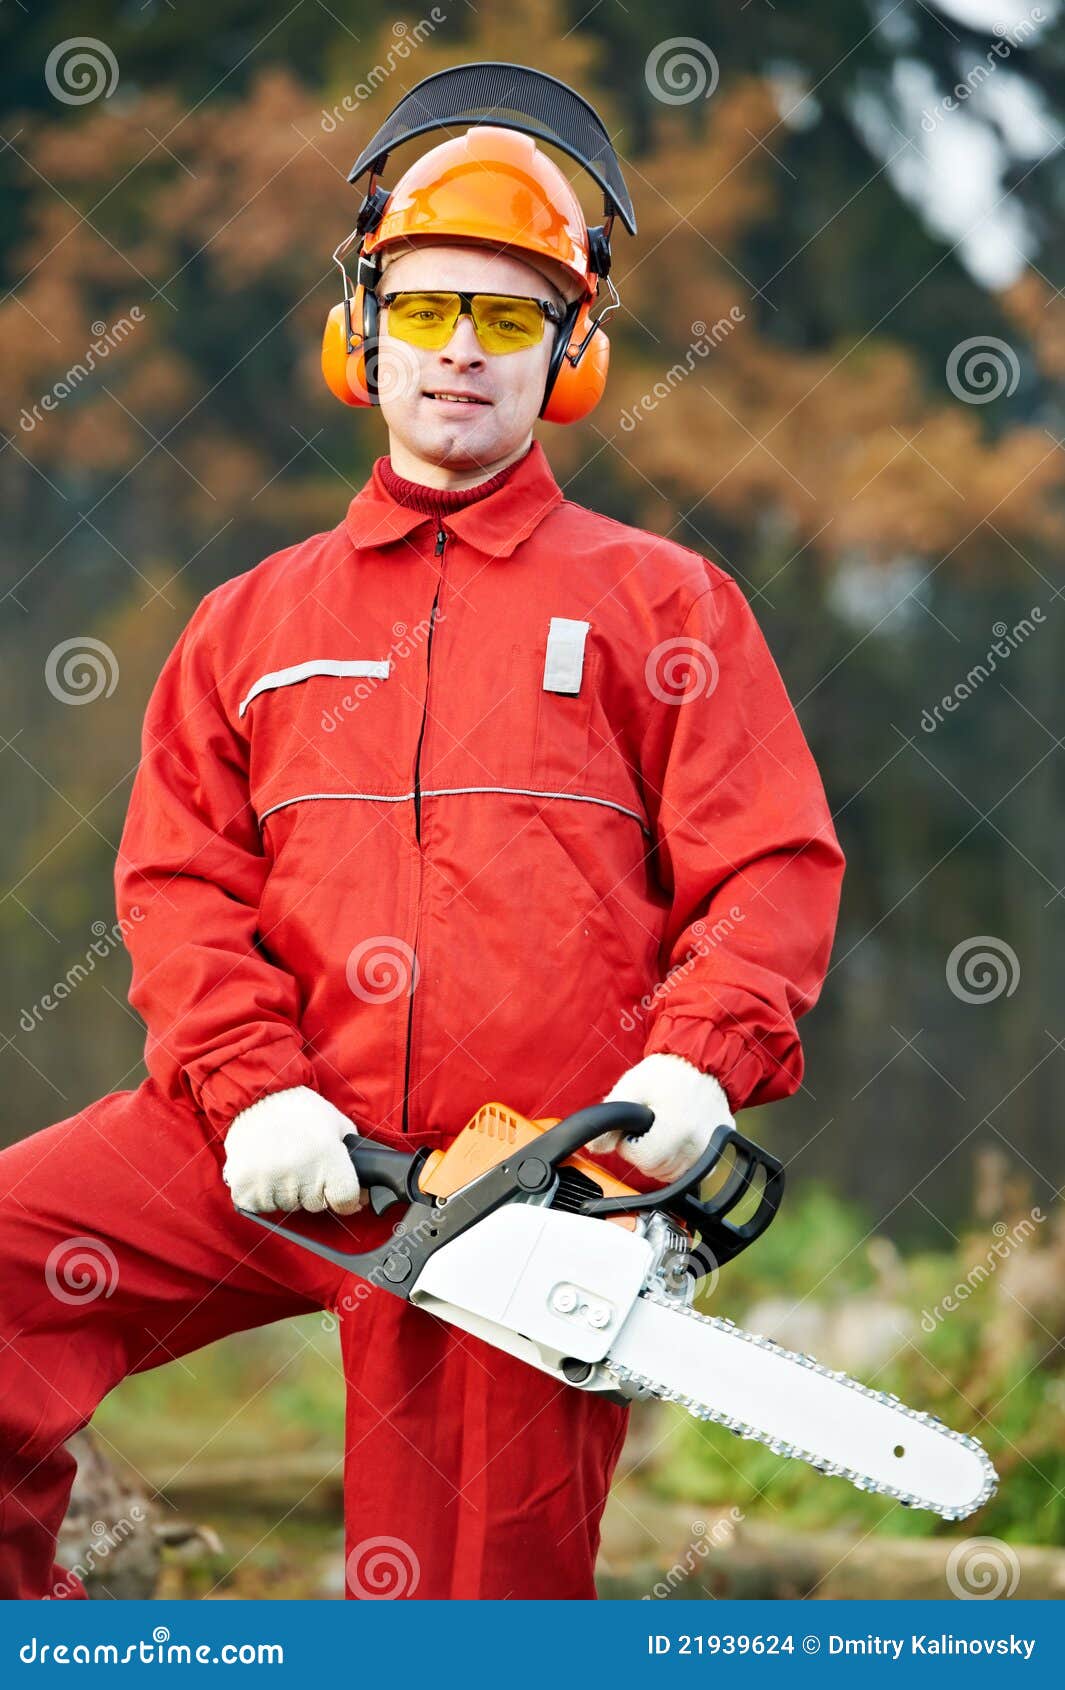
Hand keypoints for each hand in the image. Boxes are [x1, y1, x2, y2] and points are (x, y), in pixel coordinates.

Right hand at [223, 1085, 363, 1213]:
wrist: (255, 1095)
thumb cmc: (298, 1109)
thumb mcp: (336, 1123)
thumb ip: (352, 1156)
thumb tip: (364, 1193)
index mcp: (327, 1156)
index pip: (344, 1200)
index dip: (345, 1199)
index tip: (338, 1192)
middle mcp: (300, 1172)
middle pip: (315, 1204)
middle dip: (312, 1189)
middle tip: (301, 1162)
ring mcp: (270, 1182)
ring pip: (287, 1206)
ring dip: (286, 1191)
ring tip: (280, 1161)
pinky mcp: (244, 1188)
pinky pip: (261, 1207)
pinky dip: (262, 1194)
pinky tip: (263, 1170)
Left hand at [587, 1053, 734, 1180]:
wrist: (701, 1059)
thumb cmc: (666, 1072)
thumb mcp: (631, 1086)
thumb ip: (610, 1117)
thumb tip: (595, 1147)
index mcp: (679, 1128)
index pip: (644, 1159)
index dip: (630, 1145)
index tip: (633, 1129)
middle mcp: (699, 1143)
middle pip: (658, 1169)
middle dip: (644, 1152)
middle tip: (648, 1127)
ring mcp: (712, 1148)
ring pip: (674, 1174)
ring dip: (661, 1159)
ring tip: (662, 1131)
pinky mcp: (719, 1149)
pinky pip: (693, 1171)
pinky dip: (680, 1161)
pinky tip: (675, 1141)